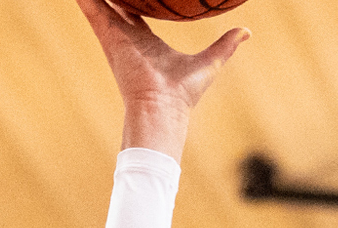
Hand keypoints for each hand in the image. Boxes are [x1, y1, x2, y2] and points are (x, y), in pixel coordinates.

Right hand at [76, 0, 247, 154]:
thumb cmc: (183, 92)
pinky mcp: (107, 35)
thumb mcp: (209, 62)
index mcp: (145, 40)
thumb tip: (246, 32)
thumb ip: (225, 46)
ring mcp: (114, 35)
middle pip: (115, 4)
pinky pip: (91, 6)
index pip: (134, 12)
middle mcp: (127, 36)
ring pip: (101, 2)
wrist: (163, 107)